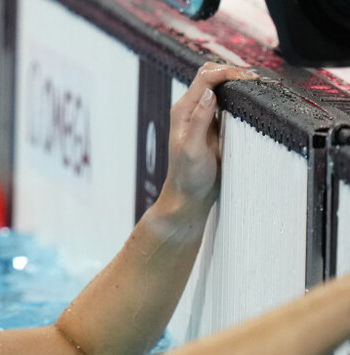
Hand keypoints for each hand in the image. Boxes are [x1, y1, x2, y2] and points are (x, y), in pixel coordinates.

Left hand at [157, 62, 258, 217]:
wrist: (189, 196)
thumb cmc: (188, 177)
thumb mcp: (193, 149)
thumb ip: (199, 120)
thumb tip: (209, 92)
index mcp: (183, 111)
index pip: (205, 77)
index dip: (228, 72)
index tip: (250, 78)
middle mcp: (190, 109)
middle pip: (211, 75)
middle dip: (233, 72)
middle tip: (256, 81)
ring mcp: (202, 115)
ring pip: (219, 86)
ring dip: (237, 82)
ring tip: (257, 87)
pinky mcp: (213, 124)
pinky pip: (226, 101)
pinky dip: (238, 95)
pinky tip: (251, 100)